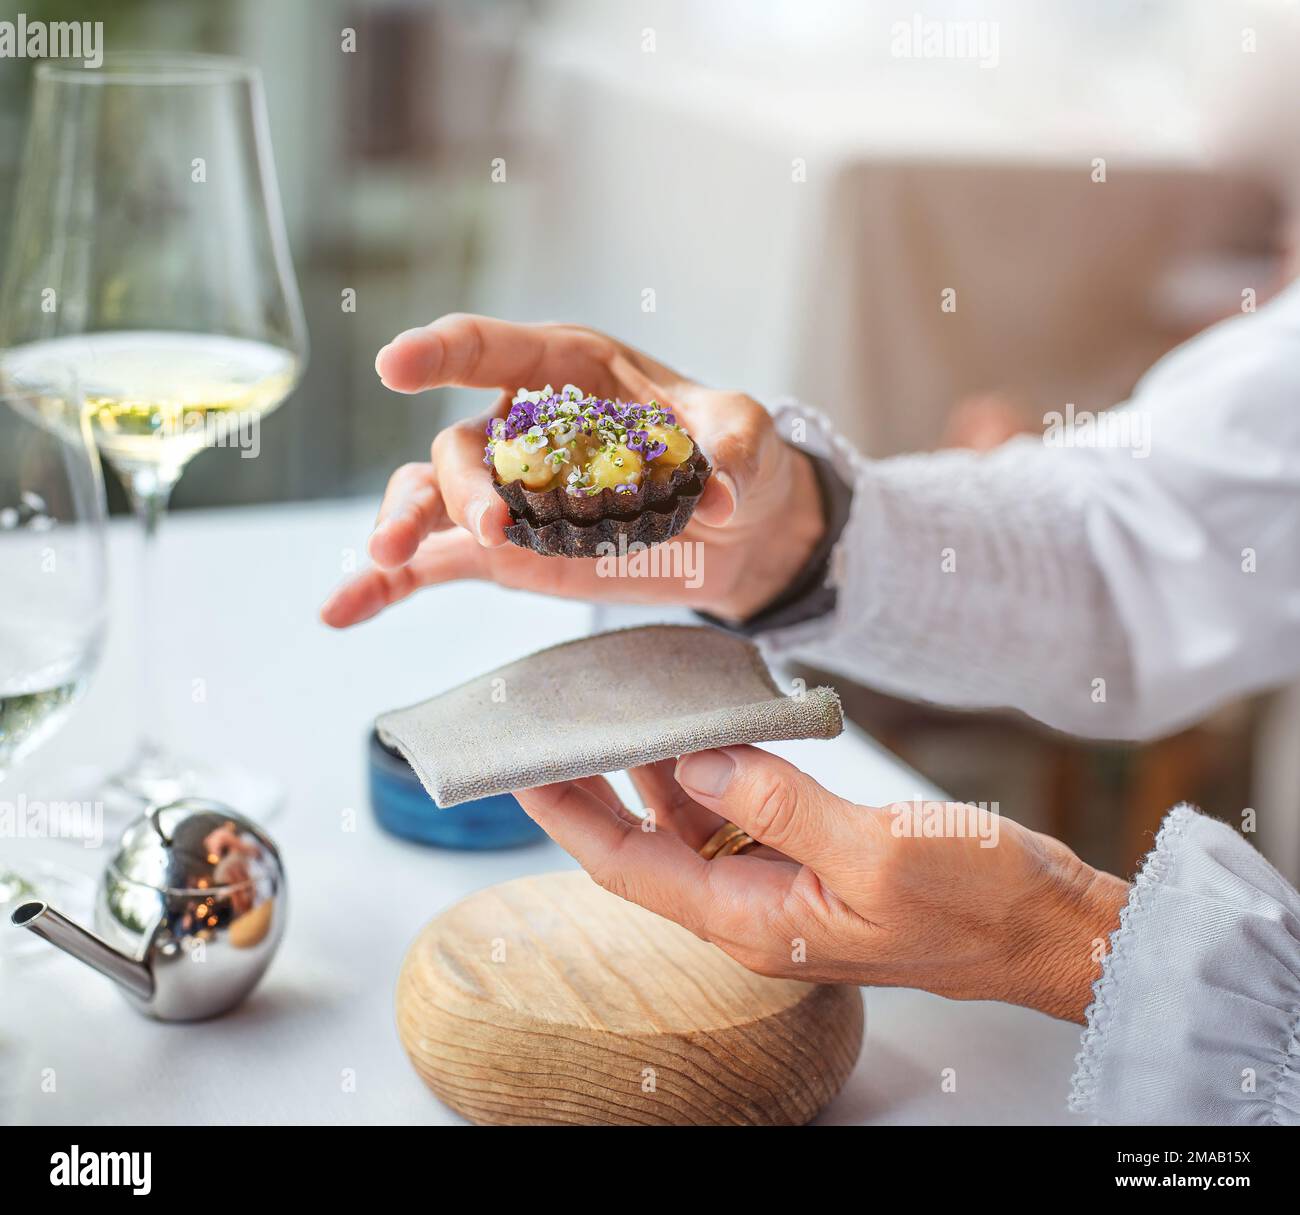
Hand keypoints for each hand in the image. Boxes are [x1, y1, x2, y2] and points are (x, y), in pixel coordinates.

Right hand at [320, 315, 824, 627]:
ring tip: (386, 555)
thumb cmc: (738, 458)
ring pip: (434, 498)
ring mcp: (512, 493)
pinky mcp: (511, 550)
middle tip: (495, 529)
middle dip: (462, 485)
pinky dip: (389, 584)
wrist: (742, 532)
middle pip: (462, 445)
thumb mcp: (749, 437)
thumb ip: (732, 451)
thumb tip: (714, 496)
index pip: (494, 350)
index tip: (396, 365)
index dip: (442, 351)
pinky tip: (344, 608)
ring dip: (406, 522)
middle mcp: (525, 427)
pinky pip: (438, 561)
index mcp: (571, 372)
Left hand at [514, 746, 1129, 1022]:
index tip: (525, 772)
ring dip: (654, 777)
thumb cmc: (978, 900)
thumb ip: (780, 804)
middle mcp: (755, 911)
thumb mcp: (876, 846)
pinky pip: (740, 818)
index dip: (571, 820)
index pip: (630, 869)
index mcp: (755, 921)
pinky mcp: (813, 864)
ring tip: (620, 716)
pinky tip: (706, 734)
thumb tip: (699, 758)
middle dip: (598, 792)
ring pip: (692, 829)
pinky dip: (714, 775)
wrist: (1049, 928)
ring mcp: (783, 889)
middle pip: (648, 849)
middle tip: (560, 729)